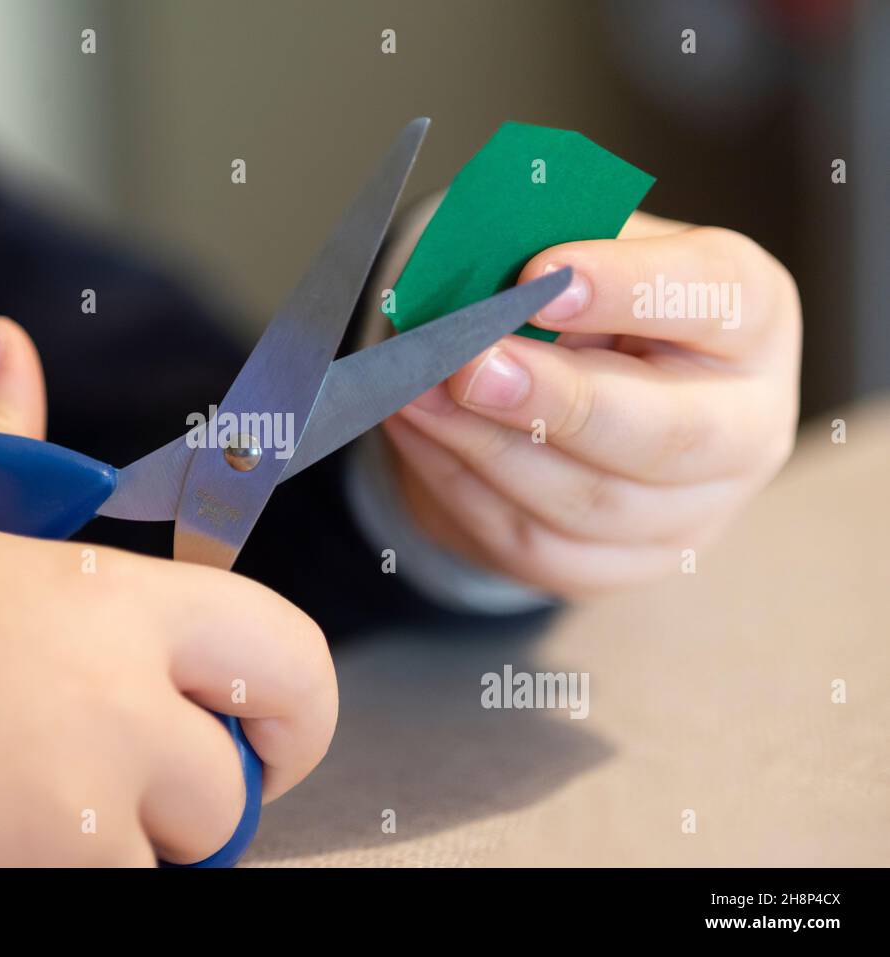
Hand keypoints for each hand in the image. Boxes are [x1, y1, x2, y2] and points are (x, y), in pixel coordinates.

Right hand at [0, 316, 335, 864]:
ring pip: (169, 860)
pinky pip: (107, 896)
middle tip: (115, 784)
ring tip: (8, 802)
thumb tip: (3, 340)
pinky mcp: (40, 884)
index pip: (289, 656)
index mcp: (109, 603)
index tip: (263, 736)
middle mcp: (119, 705)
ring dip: (116, 847)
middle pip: (233, 786)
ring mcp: (83, 810)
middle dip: (194, 798)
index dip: (294, 707)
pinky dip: (62, 879)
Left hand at [373, 203, 800, 597]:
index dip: (629, 287)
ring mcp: (692, 511)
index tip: (541, 274)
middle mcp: (745, 425)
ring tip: (416, 393)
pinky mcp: (622, 564)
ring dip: (486, 446)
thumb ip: (544, 250)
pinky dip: (462, 484)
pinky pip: (536, 541)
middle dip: (556, 399)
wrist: (566, 393)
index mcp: (751, 321)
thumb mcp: (577, 255)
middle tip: (470, 364)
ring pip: (590, 502)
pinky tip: (420, 433)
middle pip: (668, 433)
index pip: (716, 298)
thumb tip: (475, 267)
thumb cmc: (582, 308)